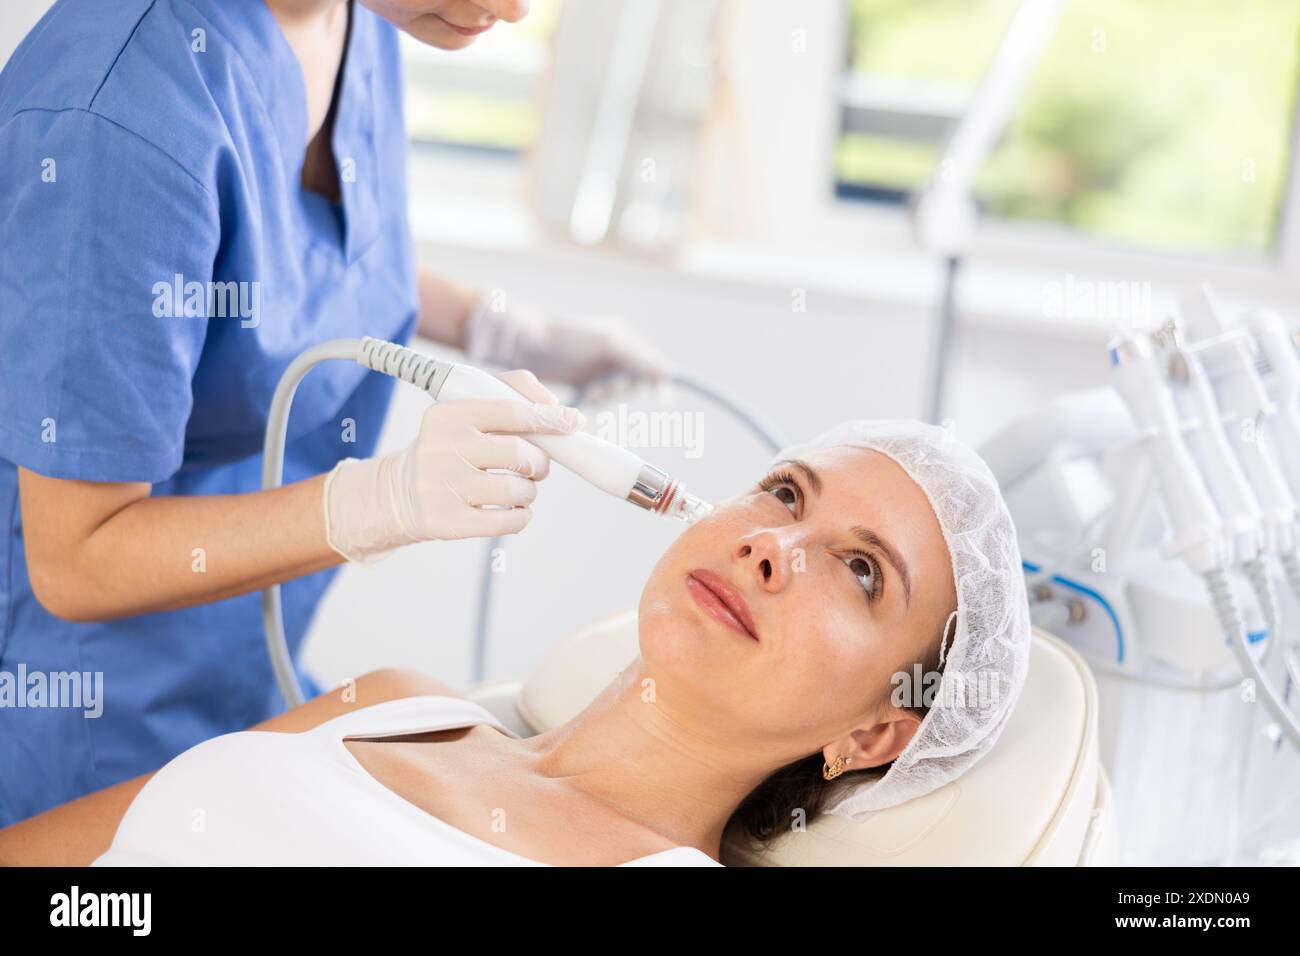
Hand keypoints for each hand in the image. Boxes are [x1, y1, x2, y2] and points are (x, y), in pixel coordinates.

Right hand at [323, 370, 584, 562]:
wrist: (399, 493)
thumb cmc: (449, 446)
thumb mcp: (466, 409)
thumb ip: (513, 393)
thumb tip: (560, 411)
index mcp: (449, 415)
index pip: (512, 412)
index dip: (549, 419)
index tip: (573, 424)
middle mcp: (442, 448)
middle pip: (519, 454)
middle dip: (540, 461)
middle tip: (536, 465)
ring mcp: (442, 487)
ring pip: (517, 490)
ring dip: (530, 491)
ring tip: (520, 488)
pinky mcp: (446, 522)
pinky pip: (507, 522)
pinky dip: (521, 517)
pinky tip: (514, 510)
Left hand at [464, 294, 671, 392]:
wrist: (527, 344)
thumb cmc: (567, 338)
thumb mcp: (608, 344)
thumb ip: (638, 357)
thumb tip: (669, 372)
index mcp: (625, 338)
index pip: (652, 363)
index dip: (656, 379)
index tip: (661, 397)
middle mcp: (615, 353)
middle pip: (635, 380)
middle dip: (621, 387)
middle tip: (602, 387)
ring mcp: (599, 369)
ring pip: (617, 392)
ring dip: (607, 394)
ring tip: (591, 391)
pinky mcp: (585, 382)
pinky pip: (601, 398)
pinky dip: (595, 400)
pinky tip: (585, 396)